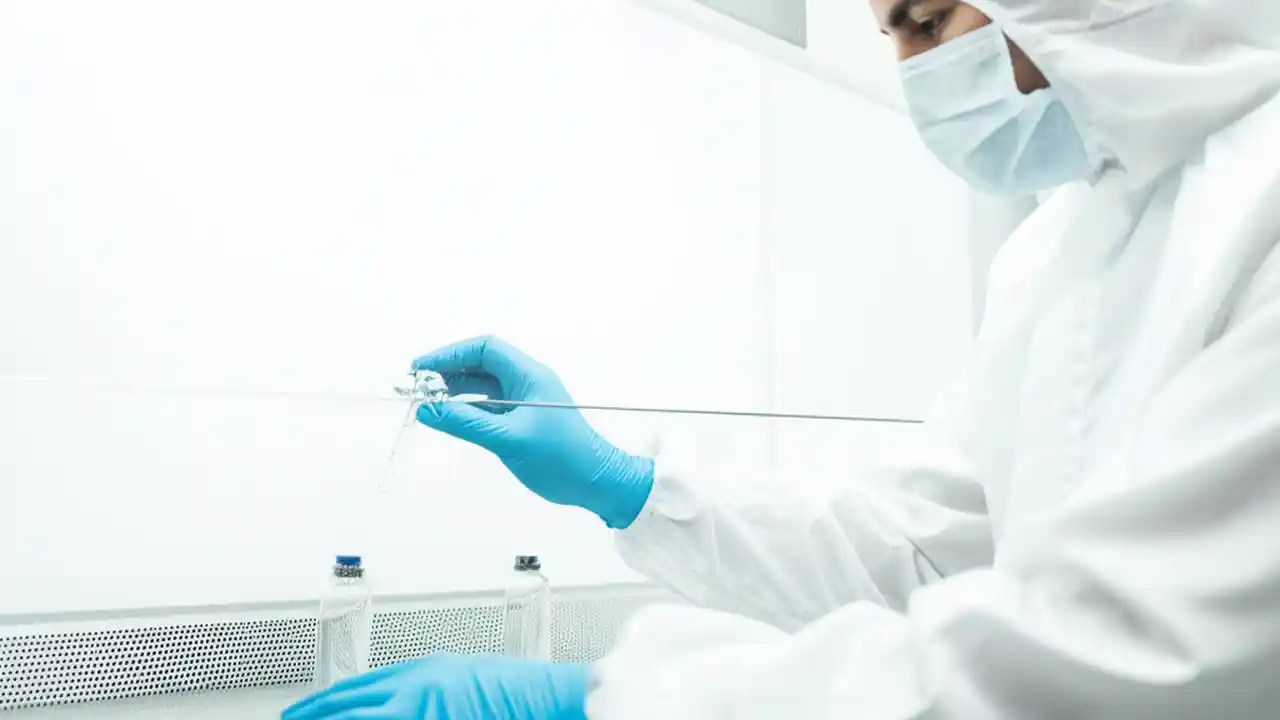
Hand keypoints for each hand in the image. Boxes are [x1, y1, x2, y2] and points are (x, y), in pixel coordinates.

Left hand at [282, 654, 589, 719]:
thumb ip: (425, 690)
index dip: (323, 702)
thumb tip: (395, 702)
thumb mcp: (460, 679)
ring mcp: (421, 710)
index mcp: (420, 671)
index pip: (356, 688)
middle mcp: (414, 688)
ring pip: (358, 717)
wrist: (549, 695)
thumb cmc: (516, 690)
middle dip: (312, 715)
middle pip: (346, 703)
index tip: (303, 711)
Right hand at [412, 336, 653, 528]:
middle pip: (480, 365)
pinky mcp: (522, 421)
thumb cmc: (563, 459)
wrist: (597, 483)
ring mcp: (525, 401)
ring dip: (455, 391)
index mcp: (530, 375)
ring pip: (483, 386)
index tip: (422, 368)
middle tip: (418, 387)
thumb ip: (466, 423)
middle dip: (447, 371)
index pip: (485, 349)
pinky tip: (448, 418)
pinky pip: (488, 407)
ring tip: (427, 402)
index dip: (450, 354)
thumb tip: (428, 411)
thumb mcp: (508, 439)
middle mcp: (527, 382)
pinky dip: (467, 409)